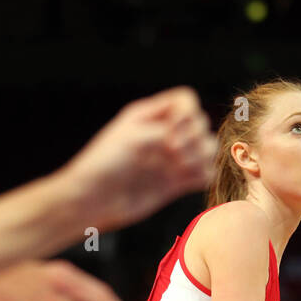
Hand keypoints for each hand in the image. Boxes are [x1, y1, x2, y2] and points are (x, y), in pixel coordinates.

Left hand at [62, 87, 215, 231]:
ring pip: (208, 148)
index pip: (186, 100)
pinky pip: (205, 175)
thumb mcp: (131, 137)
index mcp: (150, 116)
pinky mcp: (175, 184)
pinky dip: (204, 176)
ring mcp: (170, 160)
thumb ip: (164, 133)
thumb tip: (187, 144)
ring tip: (182, 167)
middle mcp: (164, 135)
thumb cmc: (102, 165)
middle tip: (173, 153)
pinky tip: (189, 180)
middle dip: (194, 137)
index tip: (171, 133)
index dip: (188, 114)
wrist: (93, 200)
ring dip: (202, 156)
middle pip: (201, 123)